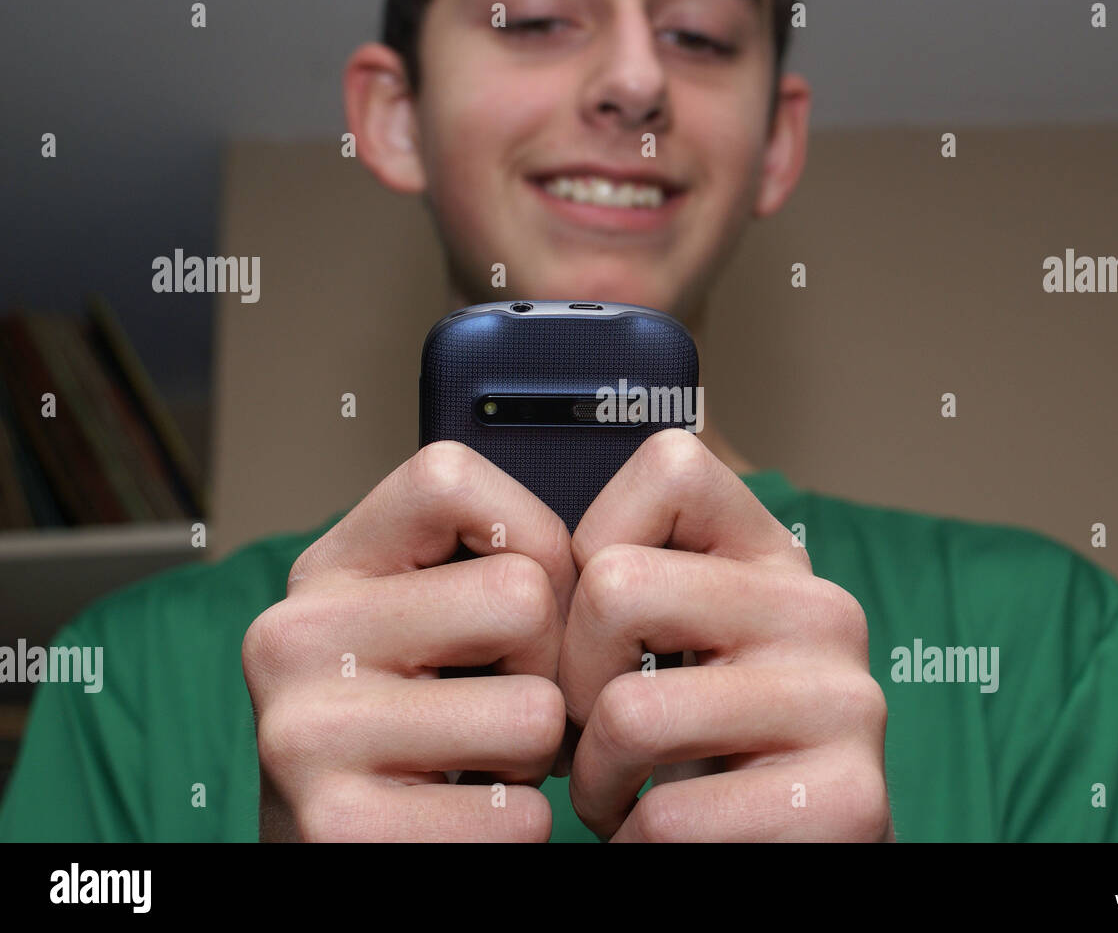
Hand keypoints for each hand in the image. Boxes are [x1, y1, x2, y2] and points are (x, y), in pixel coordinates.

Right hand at [242, 441, 575, 840]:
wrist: (340, 853)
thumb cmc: (414, 727)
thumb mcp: (418, 624)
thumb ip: (478, 563)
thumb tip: (609, 548)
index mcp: (325, 569)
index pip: (450, 477)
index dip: (530, 533)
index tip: (525, 595)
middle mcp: (294, 637)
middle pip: (521, 596)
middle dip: (547, 662)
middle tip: (501, 701)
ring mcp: (306, 735)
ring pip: (534, 712)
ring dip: (538, 754)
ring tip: (481, 762)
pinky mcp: (341, 830)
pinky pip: (519, 814)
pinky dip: (520, 826)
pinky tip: (467, 819)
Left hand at [560, 430, 892, 840]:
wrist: (799, 850)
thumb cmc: (705, 742)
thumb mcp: (683, 638)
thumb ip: (637, 578)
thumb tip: (518, 556)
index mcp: (777, 555)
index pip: (671, 464)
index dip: (591, 543)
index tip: (599, 625)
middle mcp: (824, 610)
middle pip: (616, 585)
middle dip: (571, 681)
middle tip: (587, 732)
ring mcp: (846, 704)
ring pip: (631, 712)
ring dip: (592, 779)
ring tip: (614, 794)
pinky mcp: (847, 803)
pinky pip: (669, 817)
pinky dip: (632, 843)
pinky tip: (653, 839)